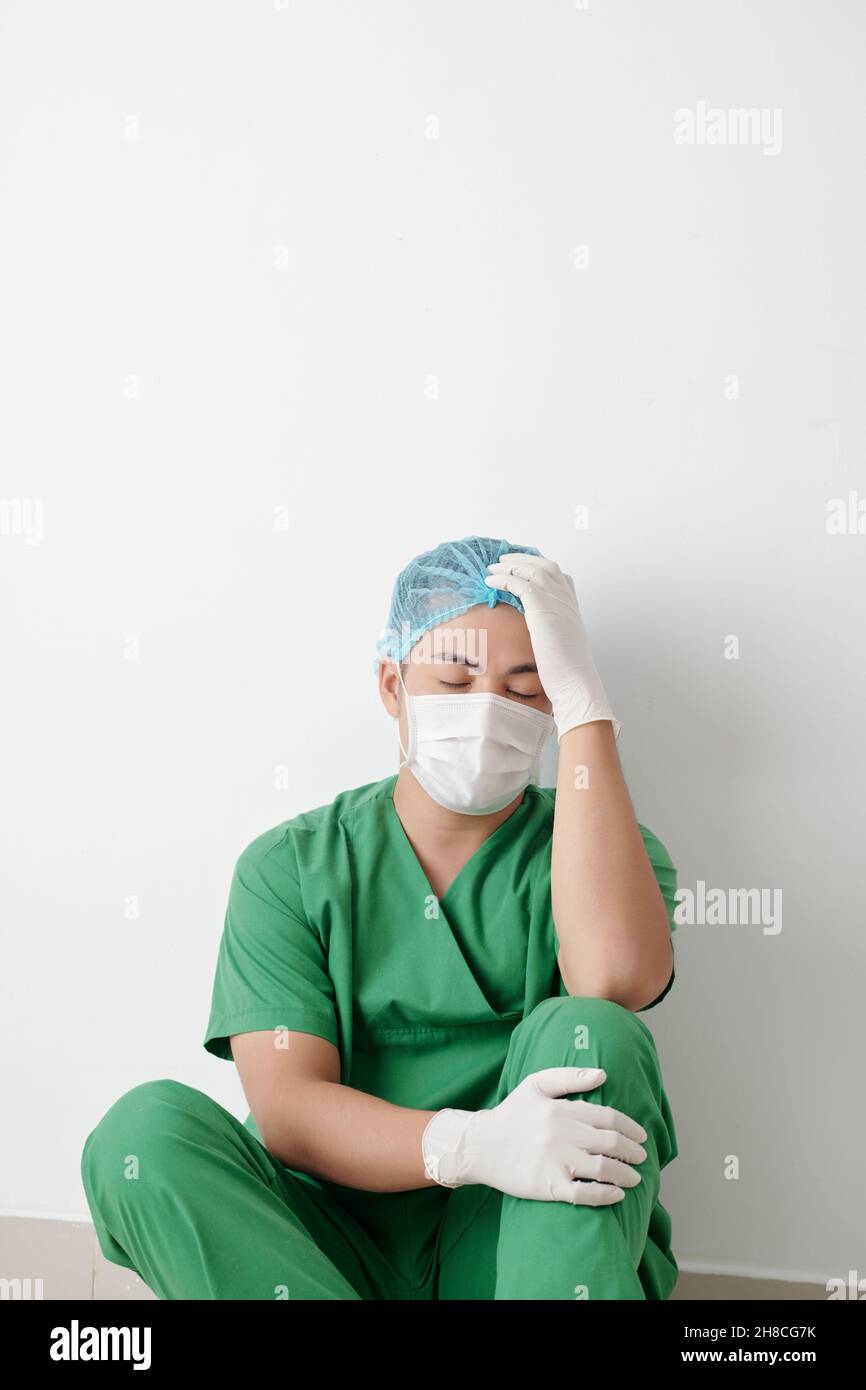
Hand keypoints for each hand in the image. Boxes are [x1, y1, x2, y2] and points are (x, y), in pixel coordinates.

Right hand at [421, 1066, 646, 1204]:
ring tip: (634, 1178)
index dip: (630, 1128)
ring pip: (602, 1169)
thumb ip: (569, 1076)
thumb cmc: (510, 1114)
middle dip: (633, 1152)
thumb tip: (603, 1074)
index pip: (608, 1117)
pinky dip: (605, 1195)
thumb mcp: (535, 1084)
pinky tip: (617, 1195)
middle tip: (642, 1158)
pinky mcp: (548, 1185)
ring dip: (625, 1174)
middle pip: (610, 1144)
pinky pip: (585, 1193)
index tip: (641, 1136)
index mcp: (561, 1109)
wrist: (479, 1146)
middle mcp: (561, 1134)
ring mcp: (555, 1161)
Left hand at [484, 552, 619, 739]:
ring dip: (510, 565)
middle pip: (545, 565)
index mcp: (572, 607)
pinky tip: (490, 581)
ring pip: (531, 569)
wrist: (575, 682)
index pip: (558, 575)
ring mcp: (556, 601)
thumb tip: (537, 634)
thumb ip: (551, 632)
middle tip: (504, 560)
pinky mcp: (542, 608)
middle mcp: (566, 599)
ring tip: (492, 567)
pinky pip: (518, 583)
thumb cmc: (566, 672)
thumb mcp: (561, 645)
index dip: (538, 567)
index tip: (523, 566)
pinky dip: (503, 578)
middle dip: (523, 559)